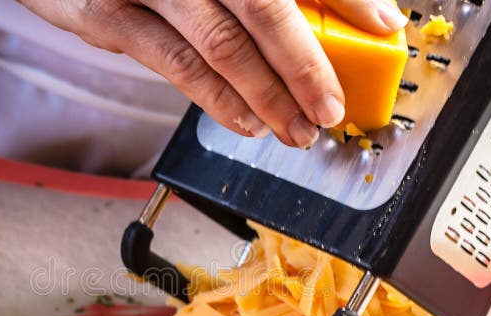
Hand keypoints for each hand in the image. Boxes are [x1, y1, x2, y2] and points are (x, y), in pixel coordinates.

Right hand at [21, 0, 407, 147]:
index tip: (383, 26)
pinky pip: (173, 64)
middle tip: (332, 107)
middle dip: (306, 64)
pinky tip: (246, 122)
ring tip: (298, 129)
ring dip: (265, 95)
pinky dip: (215, 98)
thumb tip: (323, 11)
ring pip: (219, 45)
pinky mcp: (107, 15)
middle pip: (262, 7)